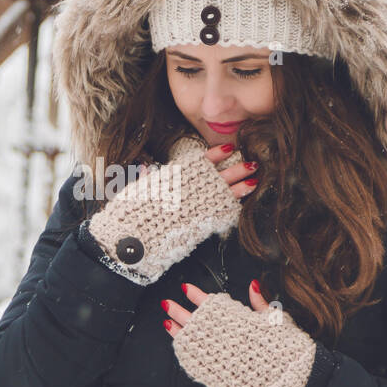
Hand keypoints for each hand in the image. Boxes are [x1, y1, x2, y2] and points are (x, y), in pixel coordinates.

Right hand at [85, 135, 259, 285]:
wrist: (133, 238)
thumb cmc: (131, 214)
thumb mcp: (137, 190)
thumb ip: (147, 178)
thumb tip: (147, 169)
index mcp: (174, 178)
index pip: (200, 161)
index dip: (216, 154)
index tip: (228, 148)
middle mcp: (189, 189)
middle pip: (220, 175)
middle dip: (237, 168)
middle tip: (252, 162)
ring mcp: (196, 207)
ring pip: (226, 192)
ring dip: (242, 185)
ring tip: (255, 179)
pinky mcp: (201, 225)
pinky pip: (221, 214)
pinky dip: (233, 207)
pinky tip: (242, 203)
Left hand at [162, 279, 316, 386]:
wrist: (290, 382)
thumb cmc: (285, 349)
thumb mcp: (276, 321)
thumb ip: (260, 302)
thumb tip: (253, 285)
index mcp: (235, 321)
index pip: (210, 303)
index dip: (196, 295)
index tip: (186, 288)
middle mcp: (222, 338)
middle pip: (193, 321)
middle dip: (178, 311)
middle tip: (167, 304)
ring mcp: (216, 357)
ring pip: (190, 341)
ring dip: (177, 331)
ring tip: (168, 323)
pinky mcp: (215, 375)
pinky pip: (194, 363)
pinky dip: (186, 354)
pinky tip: (180, 347)